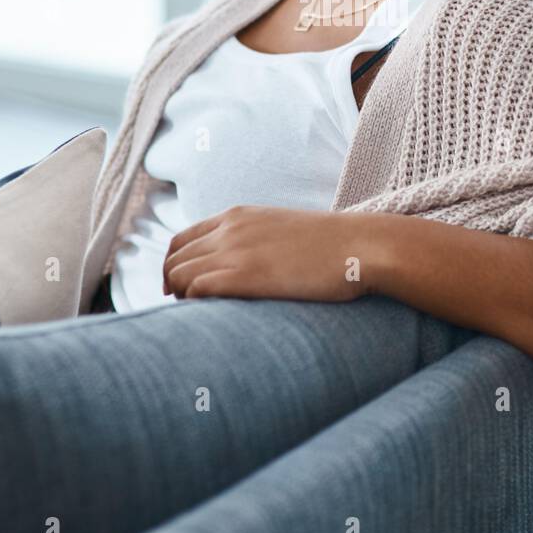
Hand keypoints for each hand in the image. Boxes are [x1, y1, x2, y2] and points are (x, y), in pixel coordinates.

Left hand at [162, 204, 382, 302]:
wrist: (360, 246)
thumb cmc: (332, 246)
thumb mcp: (283, 230)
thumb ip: (257, 239)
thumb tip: (249, 265)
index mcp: (237, 216)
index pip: (181, 240)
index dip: (174, 267)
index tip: (180, 290)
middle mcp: (230, 229)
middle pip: (174, 259)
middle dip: (172, 285)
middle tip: (184, 310)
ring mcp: (236, 251)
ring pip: (179, 274)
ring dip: (180, 297)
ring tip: (196, 316)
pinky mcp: (246, 275)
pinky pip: (197, 288)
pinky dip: (194, 303)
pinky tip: (210, 316)